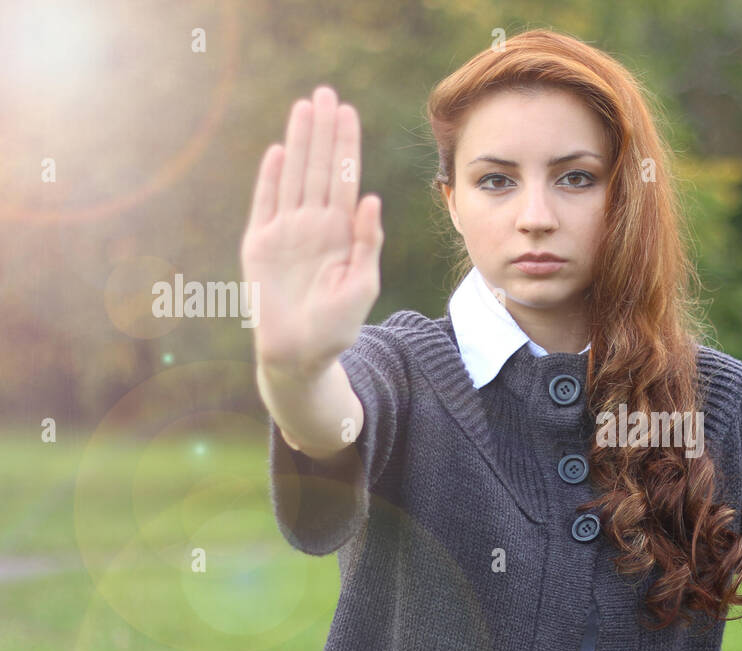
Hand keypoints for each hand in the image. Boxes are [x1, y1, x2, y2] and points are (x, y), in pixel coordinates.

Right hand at [240, 85, 383, 378]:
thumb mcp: (363, 284)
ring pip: (294, 177)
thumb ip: (367, 242)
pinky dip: (271, 179)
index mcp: (341, 233)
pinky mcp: (259, 245)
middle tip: (325, 92)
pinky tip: (279, 151)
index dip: (346, 146)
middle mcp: (314, 226)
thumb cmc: (337, 325)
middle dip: (322, 131)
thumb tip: (372, 199)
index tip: (348, 112)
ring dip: (299, 143)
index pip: (345, 179)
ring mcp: (285, 232)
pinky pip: (265, 204)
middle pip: (319, 168)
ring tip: (303, 107)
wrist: (300, 355)